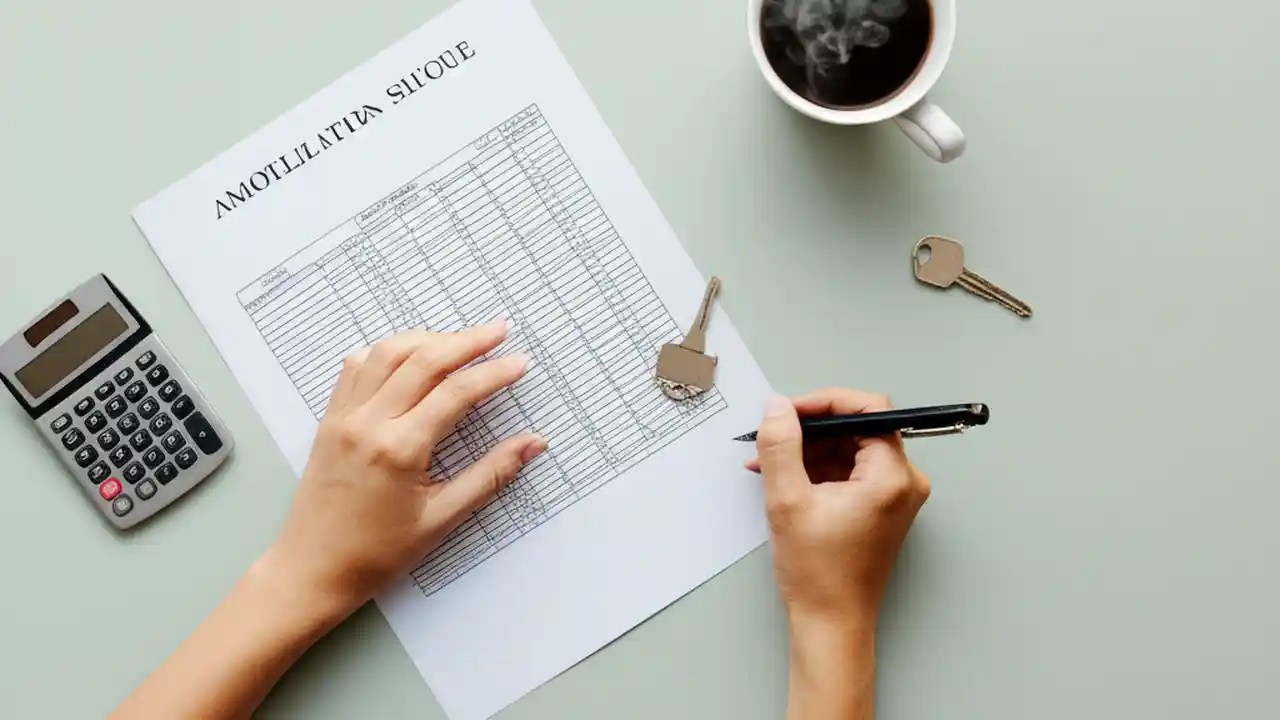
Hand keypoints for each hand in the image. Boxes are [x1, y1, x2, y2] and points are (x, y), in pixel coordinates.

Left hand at [256, 322, 546, 618]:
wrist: (310, 571)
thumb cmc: (375, 554)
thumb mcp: (441, 520)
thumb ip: (489, 475)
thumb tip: (532, 444)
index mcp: (399, 449)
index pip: (455, 392)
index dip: (493, 373)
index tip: (519, 363)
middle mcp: (368, 423)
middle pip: (423, 359)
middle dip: (466, 341)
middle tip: (498, 332)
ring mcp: (343, 417)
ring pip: (387, 353)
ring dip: (426, 338)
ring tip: (458, 340)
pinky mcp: (329, 420)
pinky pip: (356, 367)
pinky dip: (386, 351)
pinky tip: (408, 355)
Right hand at [749, 389, 929, 629]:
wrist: (831, 623)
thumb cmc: (818, 573)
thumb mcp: (788, 501)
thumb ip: (781, 447)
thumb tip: (777, 407)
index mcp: (892, 477)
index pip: (868, 410)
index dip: (825, 402)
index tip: (790, 411)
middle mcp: (903, 482)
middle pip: (859, 428)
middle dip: (811, 429)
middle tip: (773, 434)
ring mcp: (894, 496)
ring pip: (851, 449)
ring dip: (810, 450)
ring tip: (768, 462)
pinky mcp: (881, 508)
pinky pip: (850, 471)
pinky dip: (818, 469)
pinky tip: (784, 478)